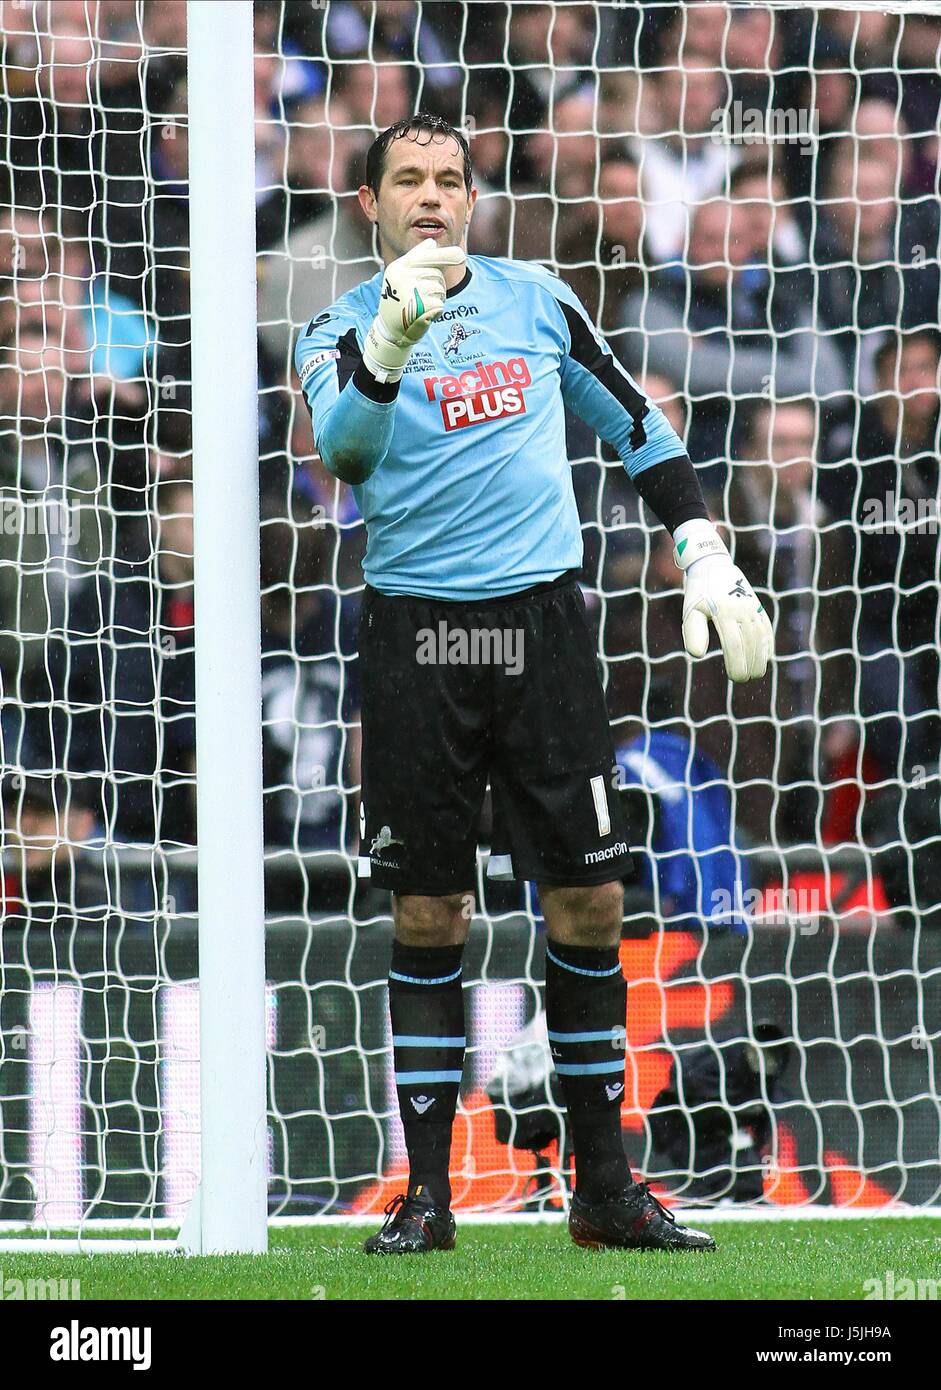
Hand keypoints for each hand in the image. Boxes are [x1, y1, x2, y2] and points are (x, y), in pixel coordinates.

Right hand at [363, 241, 465, 382]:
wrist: (391, 330)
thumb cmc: (400, 300)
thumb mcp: (403, 277)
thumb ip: (417, 259)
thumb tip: (432, 243)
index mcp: (398, 267)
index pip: (424, 257)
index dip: (444, 256)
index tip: (461, 256)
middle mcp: (402, 278)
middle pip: (435, 273)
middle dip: (436, 283)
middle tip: (425, 294)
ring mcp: (410, 293)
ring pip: (439, 288)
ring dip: (437, 297)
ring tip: (421, 305)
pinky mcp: (420, 308)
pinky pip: (440, 303)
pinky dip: (437, 310)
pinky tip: (424, 314)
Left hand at [673, 519, 772, 682]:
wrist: (713, 564)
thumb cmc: (698, 592)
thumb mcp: (690, 611)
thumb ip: (693, 633)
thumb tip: (698, 656)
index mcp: (724, 612)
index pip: (734, 645)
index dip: (737, 664)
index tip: (735, 679)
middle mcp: (742, 610)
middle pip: (751, 644)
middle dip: (749, 665)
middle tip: (744, 679)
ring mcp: (753, 607)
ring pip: (761, 637)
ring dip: (761, 657)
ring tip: (756, 674)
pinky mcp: (758, 606)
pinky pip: (766, 627)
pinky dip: (768, 643)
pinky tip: (766, 657)